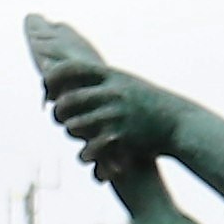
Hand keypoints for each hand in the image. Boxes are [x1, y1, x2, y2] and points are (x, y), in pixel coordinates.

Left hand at [26, 26, 182, 175]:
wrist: (179, 124)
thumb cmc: (151, 104)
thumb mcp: (128, 84)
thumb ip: (104, 81)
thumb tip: (75, 78)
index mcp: (112, 76)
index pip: (72, 68)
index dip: (53, 77)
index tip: (45, 86)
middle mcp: (113, 92)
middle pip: (69, 100)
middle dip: (59, 111)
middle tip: (57, 116)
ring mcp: (117, 114)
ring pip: (76, 125)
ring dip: (71, 132)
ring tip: (73, 133)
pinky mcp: (122, 136)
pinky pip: (91, 147)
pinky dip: (85, 154)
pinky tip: (86, 156)